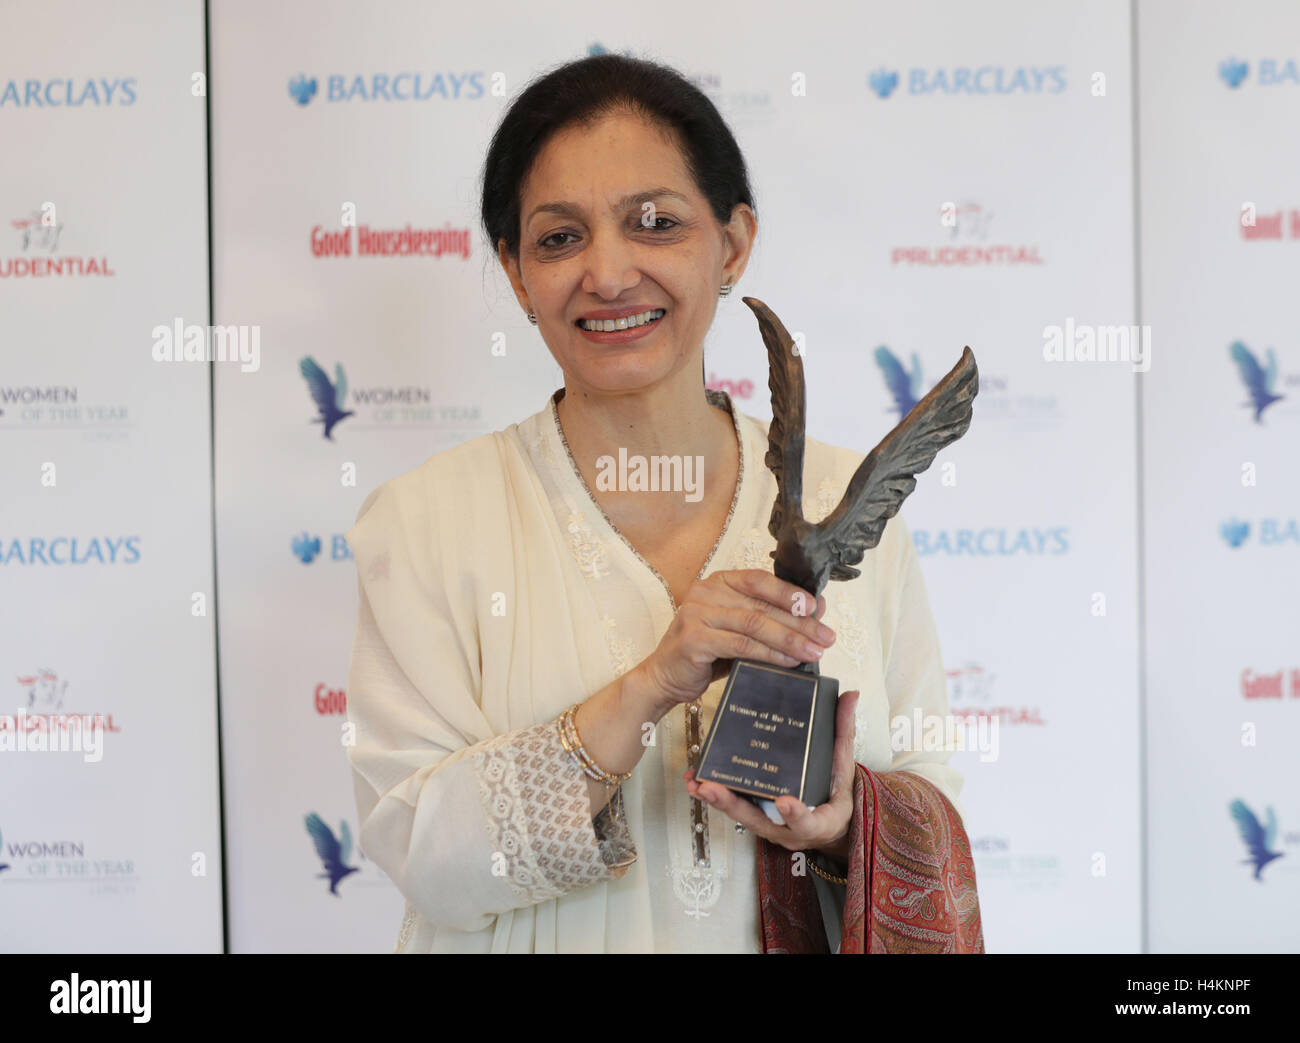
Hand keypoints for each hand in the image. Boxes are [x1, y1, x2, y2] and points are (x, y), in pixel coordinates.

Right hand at [632, 569, 833, 712]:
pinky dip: (769, 654)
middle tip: (825, 638)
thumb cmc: (705, 652)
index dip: (789, 593)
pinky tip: (788, 662)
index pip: (759, 580)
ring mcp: (697, 613)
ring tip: (813, 652)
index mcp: (718, 582)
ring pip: (754, 624)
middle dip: (799, 623)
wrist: (665, 676)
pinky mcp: (694, 639)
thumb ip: (768, 617)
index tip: (816, 608)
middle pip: (761, 605)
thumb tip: (815, 610)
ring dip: (789, 639)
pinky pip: (741, 645)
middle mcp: (706, 591)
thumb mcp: (738, 629)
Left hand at [685, 690, 859, 862]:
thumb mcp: (844, 765)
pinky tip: (696, 781)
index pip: (808, 821)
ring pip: (741, 815)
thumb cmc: (835, 794)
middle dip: (733, 804)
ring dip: (717, 799)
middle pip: (759, 820)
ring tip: (696, 782)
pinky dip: (715, 797)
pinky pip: (734, 810)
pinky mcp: (755, 820)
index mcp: (820, 821)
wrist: (829, 823)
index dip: (796, 813)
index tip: (784, 800)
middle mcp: (790, 830)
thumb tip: (850, 695)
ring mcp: (770, 827)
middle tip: (711, 788)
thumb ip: (843, 730)